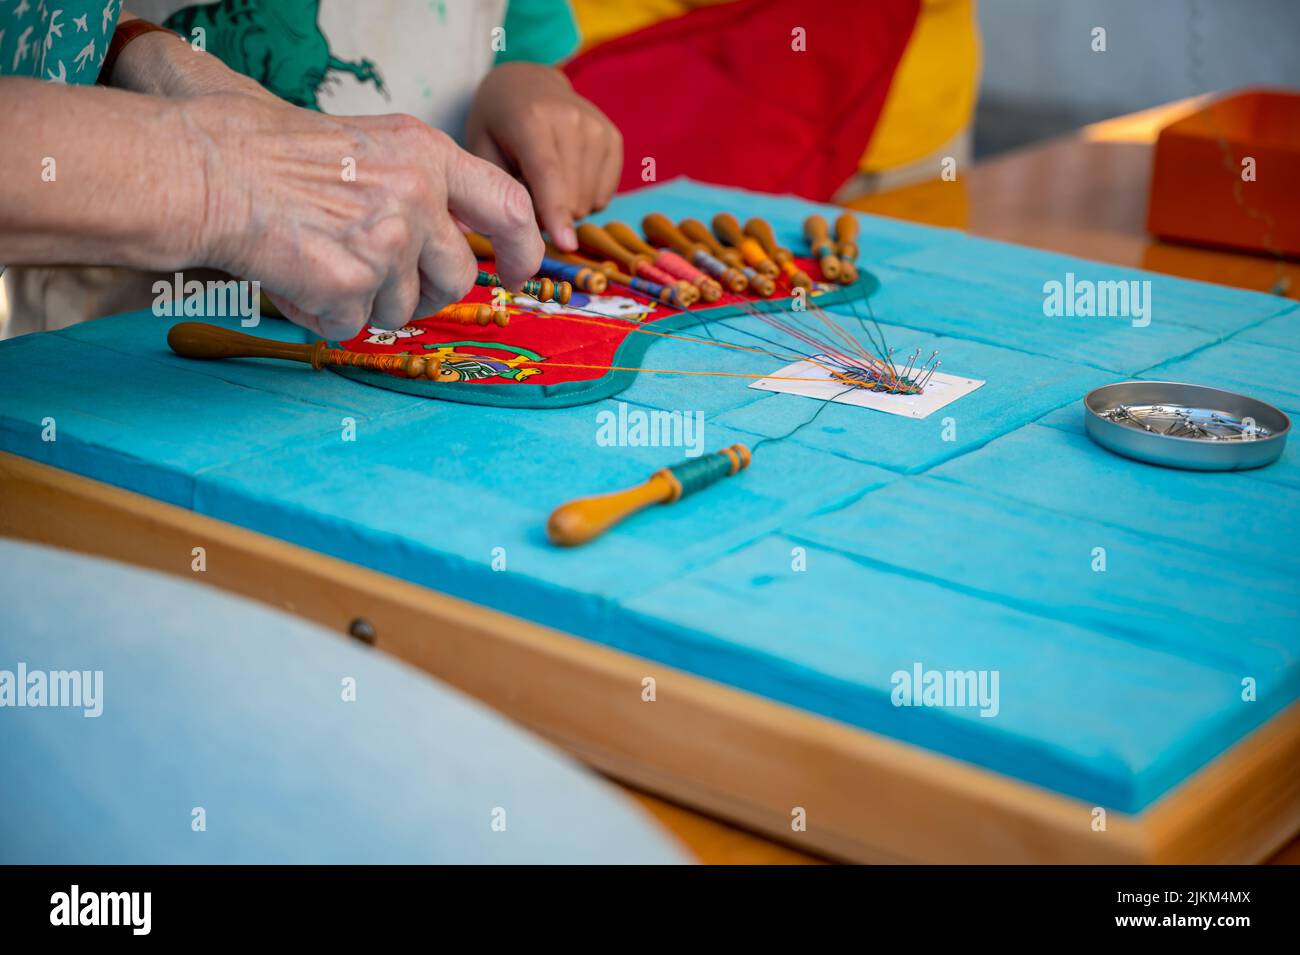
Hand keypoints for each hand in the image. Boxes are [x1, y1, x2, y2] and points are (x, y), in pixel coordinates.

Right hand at [182, 92, 543, 339]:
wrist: (208, 171)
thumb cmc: (272, 154)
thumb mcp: (368, 144)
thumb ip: (421, 184)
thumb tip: (457, 238)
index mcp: (427, 153)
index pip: (510, 205)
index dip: (523, 248)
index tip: (518, 274)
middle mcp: (417, 194)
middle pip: (457, 277)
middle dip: (423, 293)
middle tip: (378, 279)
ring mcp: (388, 240)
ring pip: (402, 310)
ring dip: (364, 303)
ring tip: (319, 263)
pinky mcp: (352, 283)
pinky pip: (351, 327)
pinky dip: (321, 315)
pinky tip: (293, 278)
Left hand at [465, 62, 621, 251]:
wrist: (527, 85)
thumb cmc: (497, 126)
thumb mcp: (481, 150)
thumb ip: (495, 190)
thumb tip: (498, 235)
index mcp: (532, 120)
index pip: (548, 174)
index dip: (556, 213)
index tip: (567, 246)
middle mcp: (572, 120)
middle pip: (571, 198)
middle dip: (548, 214)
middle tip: (528, 195)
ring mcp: (598, 129)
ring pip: (589, 202)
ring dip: (566, 208)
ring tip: (546, 183)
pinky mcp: (613, 140)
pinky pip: (604, 197)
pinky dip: (584, 199)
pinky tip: (567, 178)